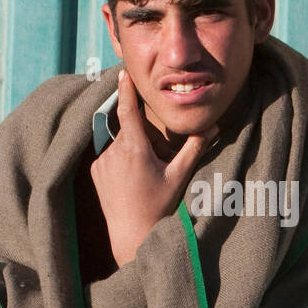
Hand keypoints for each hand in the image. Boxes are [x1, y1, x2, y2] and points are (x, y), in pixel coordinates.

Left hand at [89, 70, 217, 266]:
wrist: (131, 236)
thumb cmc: (157, 208)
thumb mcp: (179, 176)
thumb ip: (195, 149)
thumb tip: (212, 128)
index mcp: (134, 149)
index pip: (127, 110)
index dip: (126, 89)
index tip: (122, 71)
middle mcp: (113, 152)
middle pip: (127, 129)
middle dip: (141, 135)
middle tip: (155, 159)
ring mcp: (101, 162)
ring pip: (118, 143)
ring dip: (131, 149)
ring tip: (143, 176)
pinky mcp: (95, 172)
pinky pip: (109, 155)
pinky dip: (120, 160)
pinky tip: (131, 181)